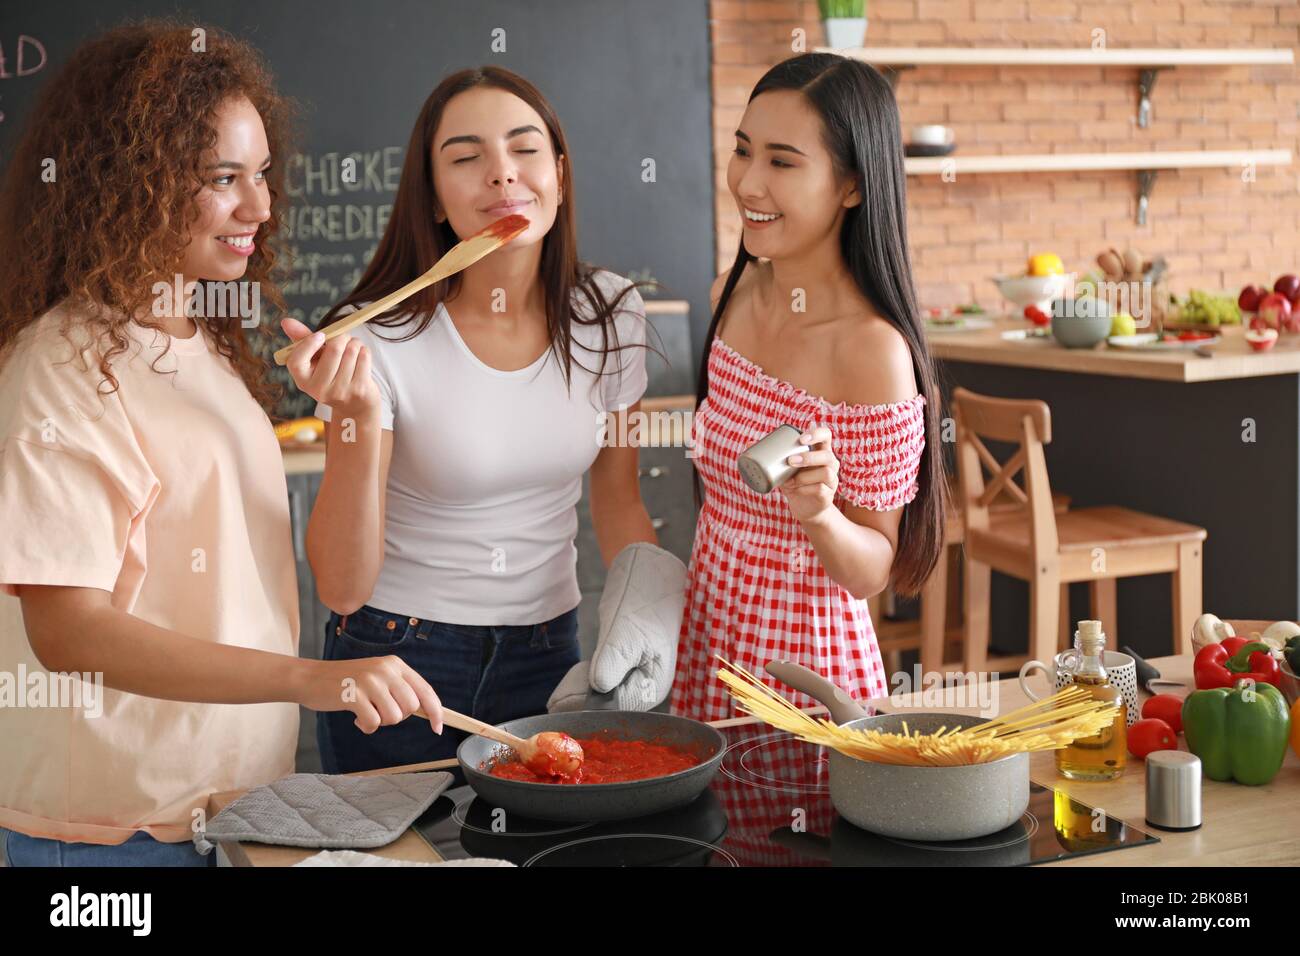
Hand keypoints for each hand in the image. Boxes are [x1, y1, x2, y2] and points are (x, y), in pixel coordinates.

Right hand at [280, 317, 378, 416]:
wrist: (354, 403)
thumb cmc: (330, 373)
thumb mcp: (314, 358)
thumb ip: (302, 339)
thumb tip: (286, 321)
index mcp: (302, 381)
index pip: (296, 361)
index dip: (309, 344)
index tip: (320, 335)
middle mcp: (319, 390)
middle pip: (334, 349)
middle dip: (342, 336)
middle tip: (344, 337)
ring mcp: (340, 391)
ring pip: (351, 351)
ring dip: (355, 342)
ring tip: (353, 347)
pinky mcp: (359, 390)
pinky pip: (364, 357)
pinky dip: (364, 351)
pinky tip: (361, 357)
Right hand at [295, 656, 443, 734]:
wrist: (311, 677)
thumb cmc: (347, 682)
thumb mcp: (378, 677)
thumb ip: (399, 688)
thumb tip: (427, 711)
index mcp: (395, 664)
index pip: (425, 690)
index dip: (435, 711)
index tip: (438, 728)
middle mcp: (386, 669)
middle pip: (411, 708)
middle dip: (397, 717)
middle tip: (378, 711)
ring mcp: (370, 681)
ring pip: (394, 717)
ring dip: (380, 722)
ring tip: (365, 711)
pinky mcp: (355, 695)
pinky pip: (373, 723)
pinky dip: (366, 727)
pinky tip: (355, 716)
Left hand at [778, 426, 839, 524]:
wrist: (804, 508)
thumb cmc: (795, 482)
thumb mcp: (784, 468)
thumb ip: (772, 456)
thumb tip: (749, 443)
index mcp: (821, 451)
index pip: (826, 435)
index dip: (816, 434)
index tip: (801, 438)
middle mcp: (830, 464)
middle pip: (828, 455)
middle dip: (808, 457)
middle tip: (790, 461)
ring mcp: (831, 480)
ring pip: (825, 472)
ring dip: (805, 475)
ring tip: (790, 480)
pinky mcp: (827, 495)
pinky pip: (820, 489)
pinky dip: (804, 489)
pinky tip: (795, 490)